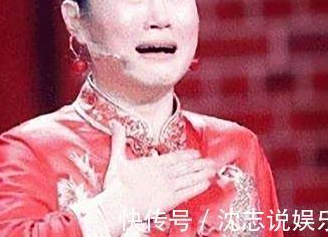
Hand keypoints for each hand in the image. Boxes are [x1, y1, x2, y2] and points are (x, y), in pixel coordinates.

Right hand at [98, 122, 215, 234]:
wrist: (119, 204)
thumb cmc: (116, 185)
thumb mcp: (117, 159)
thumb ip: (119, 140)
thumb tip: (115, 122)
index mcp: (151, 163)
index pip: (173, 157)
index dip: (186, 155)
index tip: (196, 153)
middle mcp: (163, 173)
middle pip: (185, 167)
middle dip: (199, 163)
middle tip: (211, 161)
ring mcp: (168, 186)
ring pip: (189, 178)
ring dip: (202, 173)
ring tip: (212, 170)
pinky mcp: (171, 200)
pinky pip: (188, 192)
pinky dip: (198, 187)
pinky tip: (206, 183)